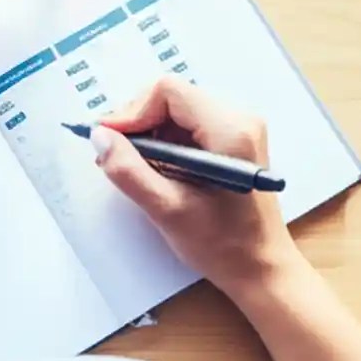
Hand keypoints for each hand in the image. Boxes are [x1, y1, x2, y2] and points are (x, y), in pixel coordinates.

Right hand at [93, 78, 304, 299]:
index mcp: (230, 130)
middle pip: (171, 98)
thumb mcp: (168, 210)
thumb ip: (129, 171)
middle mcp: (239, 119)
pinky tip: (152, 170)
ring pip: (175, 111)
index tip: (108, 140)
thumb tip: (99, 136)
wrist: (261, 268)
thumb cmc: (224, 245)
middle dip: (136, 123)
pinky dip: (163, 142)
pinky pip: (186, 126)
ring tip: (130, 166)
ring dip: (147, 134)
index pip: (168, 92)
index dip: (131, 112)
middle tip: (112, 155)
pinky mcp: (232, 141)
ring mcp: (237, 128)